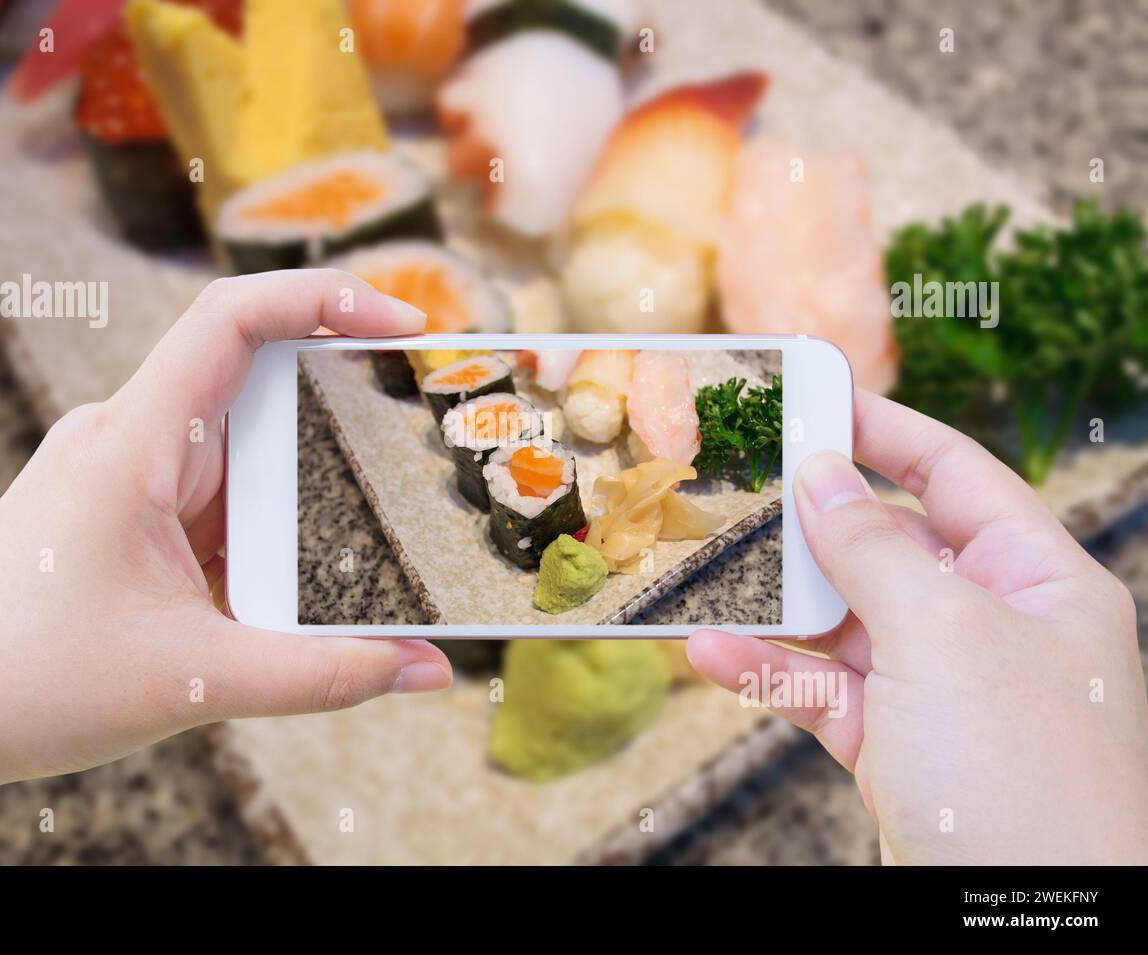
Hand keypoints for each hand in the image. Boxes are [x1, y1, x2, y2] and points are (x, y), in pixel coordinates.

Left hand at [0, 270, 451, 863]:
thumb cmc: (28, 684)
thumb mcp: (197, 684)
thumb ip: (323, 676)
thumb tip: (429, 669)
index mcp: (132, 444)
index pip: (232, 319)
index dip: (323, 297)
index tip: (401, 321)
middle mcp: (128, 440)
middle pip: (256, 388)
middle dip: (341, 418)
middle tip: (417, 449)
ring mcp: (125, 475)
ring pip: (241, 453)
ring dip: (303, 492)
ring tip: (364, 542)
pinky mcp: (128, 514)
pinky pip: (217, 498)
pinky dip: (265, 530)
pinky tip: (294, 581)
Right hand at [687, 389, 1147, 863]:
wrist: (1029, 928)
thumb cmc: (1020, 772)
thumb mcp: (942, 636)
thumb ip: (873, 549)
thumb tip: (820, 473)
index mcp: (1038, 580)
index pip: (956, 475)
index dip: (884, 430)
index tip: (810, 398)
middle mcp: (993, 627)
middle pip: (889, 547)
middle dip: (812, 523)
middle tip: (735, 485)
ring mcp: (943, 691)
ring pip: (845, 622)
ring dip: (775, 604)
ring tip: (706, 570)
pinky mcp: (899, 747)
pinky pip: (823, 690)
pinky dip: (769, 671)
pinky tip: (709, 654)